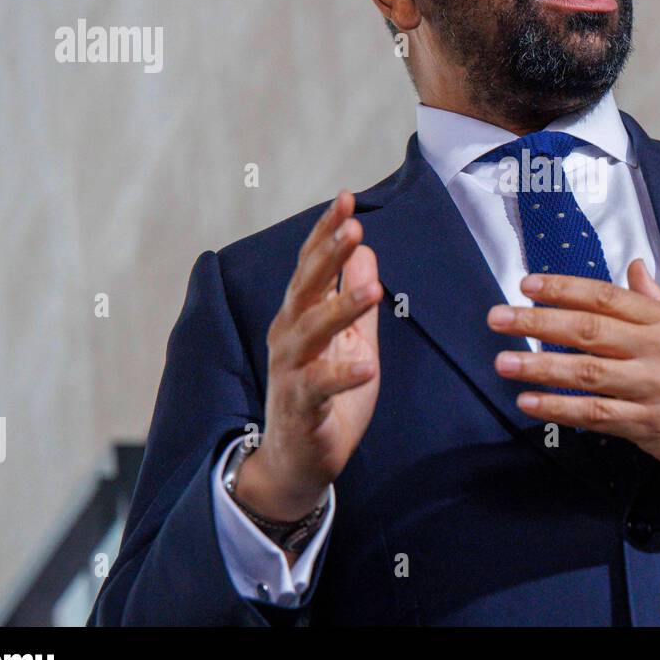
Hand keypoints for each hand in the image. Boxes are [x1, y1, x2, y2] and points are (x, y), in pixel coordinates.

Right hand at [236, 190, 382, 526]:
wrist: (298, 460)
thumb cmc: (325, 395)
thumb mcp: (350, 338)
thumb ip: (355, 294)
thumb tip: (367, 248)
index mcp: (300, 315)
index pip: (312, 265)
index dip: (327, 232)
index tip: (346, 199)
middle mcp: (288, 336)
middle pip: (305, 288)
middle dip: (328, 256)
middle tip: (352, 227)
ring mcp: (290, 371)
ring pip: (311, 333)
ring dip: (341, 308)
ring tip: (372, 289)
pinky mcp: (300, 407)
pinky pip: (320, 387)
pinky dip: (342, 375)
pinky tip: (366, 364)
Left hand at [486, 259, 659, 488]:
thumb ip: (657, 302)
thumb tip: (635, 266)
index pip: (606, 297)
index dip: (564, 288)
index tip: (527, 284)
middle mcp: (656, 351)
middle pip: (588, 330)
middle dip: (538, 322)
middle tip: (498, 317)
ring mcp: (652, 389)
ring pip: (587, 373)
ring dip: (541, 366)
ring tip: (503, 362)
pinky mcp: (650, 427)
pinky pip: (597, 415)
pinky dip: (562, 409)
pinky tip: (532, 403)